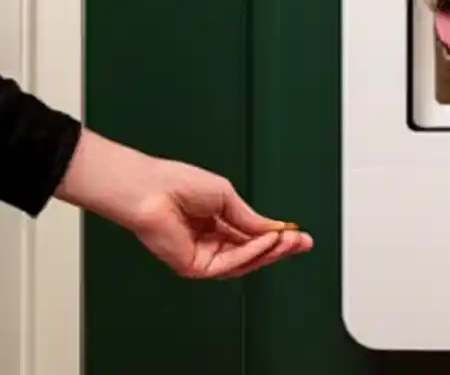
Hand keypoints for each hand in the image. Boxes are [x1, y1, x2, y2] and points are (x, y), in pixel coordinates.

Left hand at [55, 129, 312, 277]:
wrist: (148, 188)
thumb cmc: (175, 183)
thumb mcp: (226, 196)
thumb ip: (250, 218)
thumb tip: (274, 230)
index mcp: (215, 222)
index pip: (252, 236)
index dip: (277, 237)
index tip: (298, 234)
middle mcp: (209, 241)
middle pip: (251, 253)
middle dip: (279, 248)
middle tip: (301, 241)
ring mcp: (201, 255)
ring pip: (243, 262)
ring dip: (269, 252)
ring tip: (287, 240)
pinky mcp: (193, 266)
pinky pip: (228, 264)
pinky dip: (249, 253)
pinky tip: (264, 241)